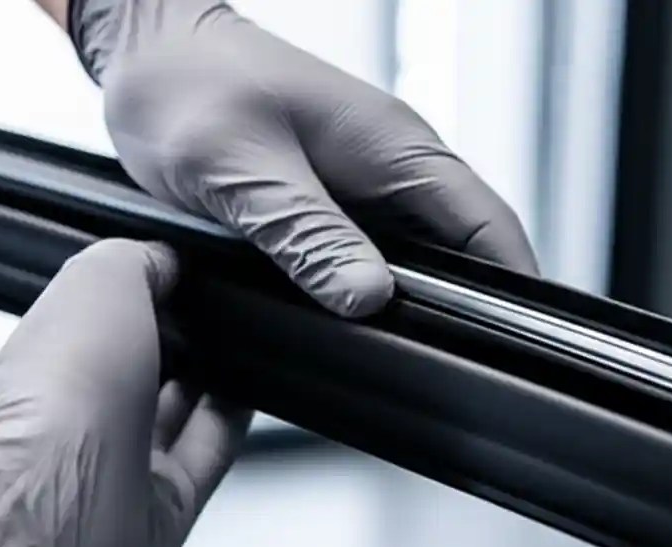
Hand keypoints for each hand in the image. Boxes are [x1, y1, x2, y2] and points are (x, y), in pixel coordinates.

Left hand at [0, 240, 251, 546]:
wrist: (56, 499)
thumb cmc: (55, 396)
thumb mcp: (98, 279)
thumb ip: (138, 258)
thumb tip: (172, 259)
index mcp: (56, 356)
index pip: (112, 318)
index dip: (156, 290)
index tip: (195, 269)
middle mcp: (87, 413)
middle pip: (152, 367)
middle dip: (193, 336)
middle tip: (231, 309)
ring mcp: (124, 464)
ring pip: (183, 413)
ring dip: (220, 379)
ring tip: (253, 344)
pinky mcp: (165, 508)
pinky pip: (211, 454)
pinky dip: (237, 421)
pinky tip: (259, 390)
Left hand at [72, 0, 538, 316]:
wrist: (150, 52)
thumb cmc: (188, 88)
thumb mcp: (242, 170)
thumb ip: (307, 234)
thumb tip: (370, 298)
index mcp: (395, 149)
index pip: (489, 225)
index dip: (517, 289)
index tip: (521, 346)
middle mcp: (396, 165)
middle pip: (469, 248)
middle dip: (473, 309)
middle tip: (454, 369)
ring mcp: (371, 181)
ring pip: (425, 256)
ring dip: (424, 302)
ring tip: (412, 357)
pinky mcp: (340, 196)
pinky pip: (380, 251)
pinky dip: (380, 289)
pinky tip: (358, 323)